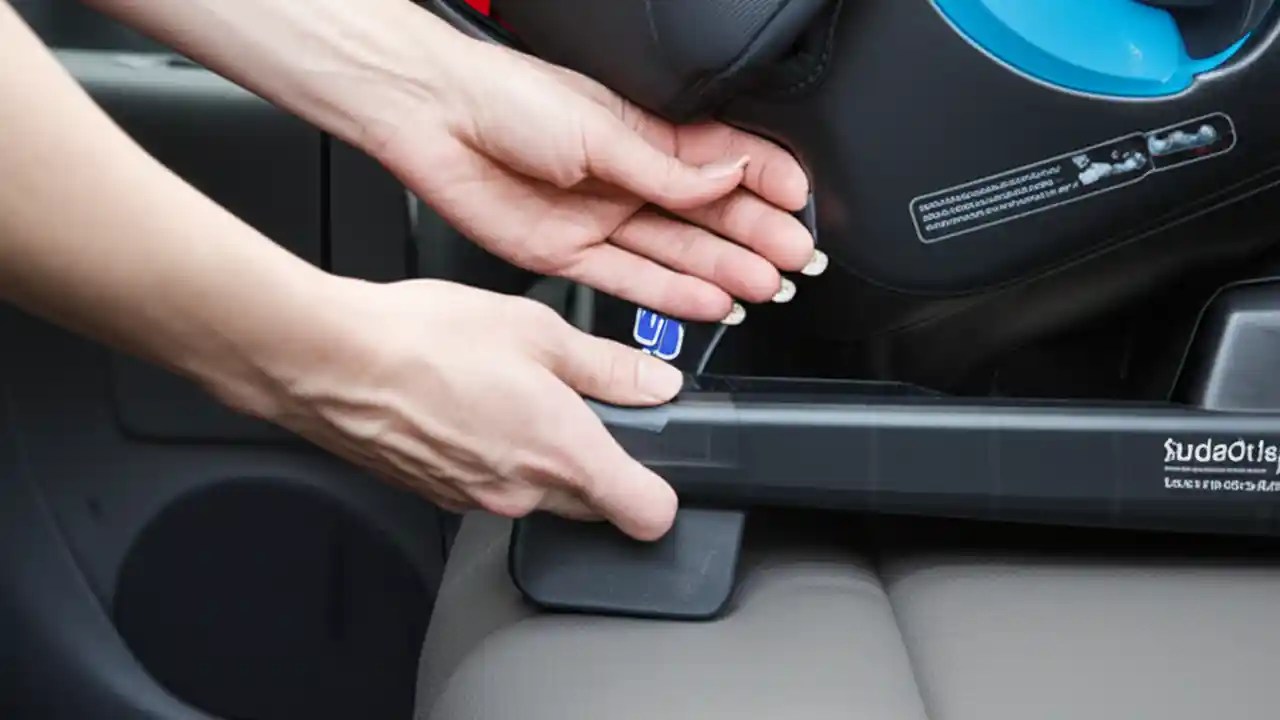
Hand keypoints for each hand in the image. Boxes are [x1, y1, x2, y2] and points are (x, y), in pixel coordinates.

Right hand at [258, 276, 683, 539]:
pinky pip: (491, 486)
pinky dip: (495, 456)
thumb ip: (608, 365)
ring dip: (542, 457)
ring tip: (513, 394)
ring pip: (540, 494)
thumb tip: (656, 383)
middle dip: (600, 463)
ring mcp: (478, 500)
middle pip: (595, 505)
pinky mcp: (440, 495)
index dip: (662, 493)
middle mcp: (523, 492)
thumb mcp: (536, 330)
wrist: (327, 361)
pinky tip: (471, 406)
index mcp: (562, 453)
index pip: (648, 514)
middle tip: (578, 405)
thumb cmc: (421, 340)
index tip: (658, 464)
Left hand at [369, 33, 823, 323]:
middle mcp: (625, 180)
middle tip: (794, 260)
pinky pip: (629, 282)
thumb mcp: (602, 130)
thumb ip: (667, 169)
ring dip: (721, 270)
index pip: (720, 163)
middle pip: (705, 215)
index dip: (763, 182)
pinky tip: (710, 303)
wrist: (433, 119)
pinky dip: (671, 296)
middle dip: (754, 236)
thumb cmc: (507, 98)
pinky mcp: (567, 254)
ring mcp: (599, 219)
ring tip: (765, 289)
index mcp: (642, 134)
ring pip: (675, 252)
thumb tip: (730, 179)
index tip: (799, 204)